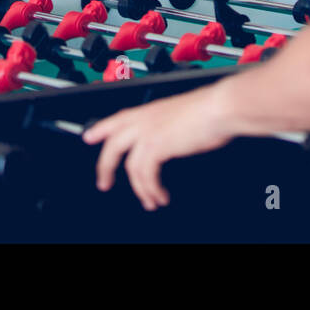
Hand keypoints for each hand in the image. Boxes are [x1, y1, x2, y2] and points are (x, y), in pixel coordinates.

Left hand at [83, 86, 234, 209]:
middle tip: (104, 183)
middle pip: (113, 144)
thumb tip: (174, 137)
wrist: (219, 108)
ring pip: (129, 166)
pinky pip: (145, 175)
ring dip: (140, 189)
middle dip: (105, 166)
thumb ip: (172, 125)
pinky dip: (151, 189)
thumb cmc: (211, 108)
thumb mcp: (183, 114)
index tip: (89, 137)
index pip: (118, 118)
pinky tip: (160, 195)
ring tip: (149, 201)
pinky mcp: (156, 146)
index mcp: (150, 109)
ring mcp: (148, 132)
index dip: (101, 129)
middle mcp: (145, 119)